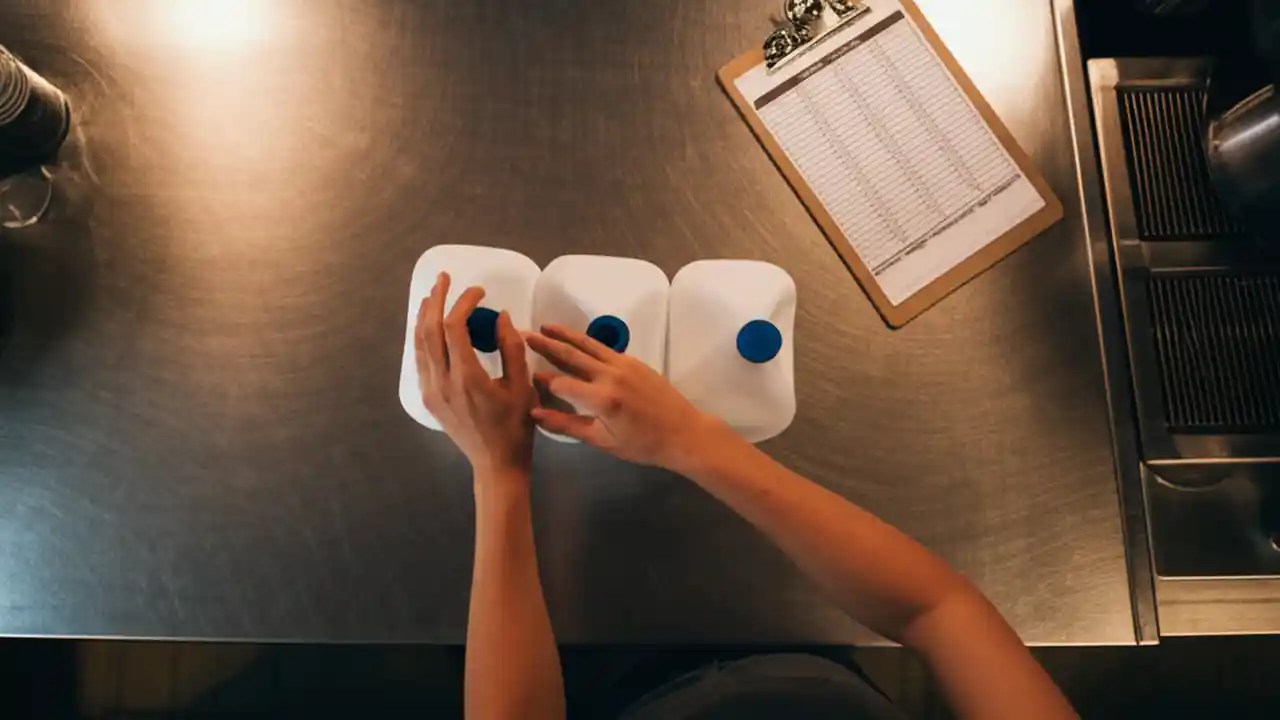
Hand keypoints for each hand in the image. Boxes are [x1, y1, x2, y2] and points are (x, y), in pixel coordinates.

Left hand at [415, 272, 536, 477]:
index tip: (480, 292)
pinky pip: (419, 360)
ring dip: (424, 315)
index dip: (463, 302)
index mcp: (467, 378)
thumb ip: (512, 349)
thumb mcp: (522, 387)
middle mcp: (442, 382)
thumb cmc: (515, 427)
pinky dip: (421, 337)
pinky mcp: (428, 398)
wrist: (495, 464)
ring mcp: (431, 391)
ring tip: (432, 295)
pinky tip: (428, 326)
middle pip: (429, 330)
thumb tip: (500, 317)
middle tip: (445, 279)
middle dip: (437, 300)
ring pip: (419, 344)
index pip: (454, 327)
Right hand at [525, 324, 731, 471]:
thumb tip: (534, 412)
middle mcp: (610, 375)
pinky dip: (586, 342)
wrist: (683, 433)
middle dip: (546, 344)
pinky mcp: (633, 361)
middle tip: (524, 334)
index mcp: (601, 399)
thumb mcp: (602, 440)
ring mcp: (623, 364)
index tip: (527, 376)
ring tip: (545, 326)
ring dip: (565, 334)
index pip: (561, 383)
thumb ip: (567, 425)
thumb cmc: (642, 444)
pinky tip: (575, 339)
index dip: (542, 380)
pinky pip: (604, 348)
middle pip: (571, 355)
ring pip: (588, 345)